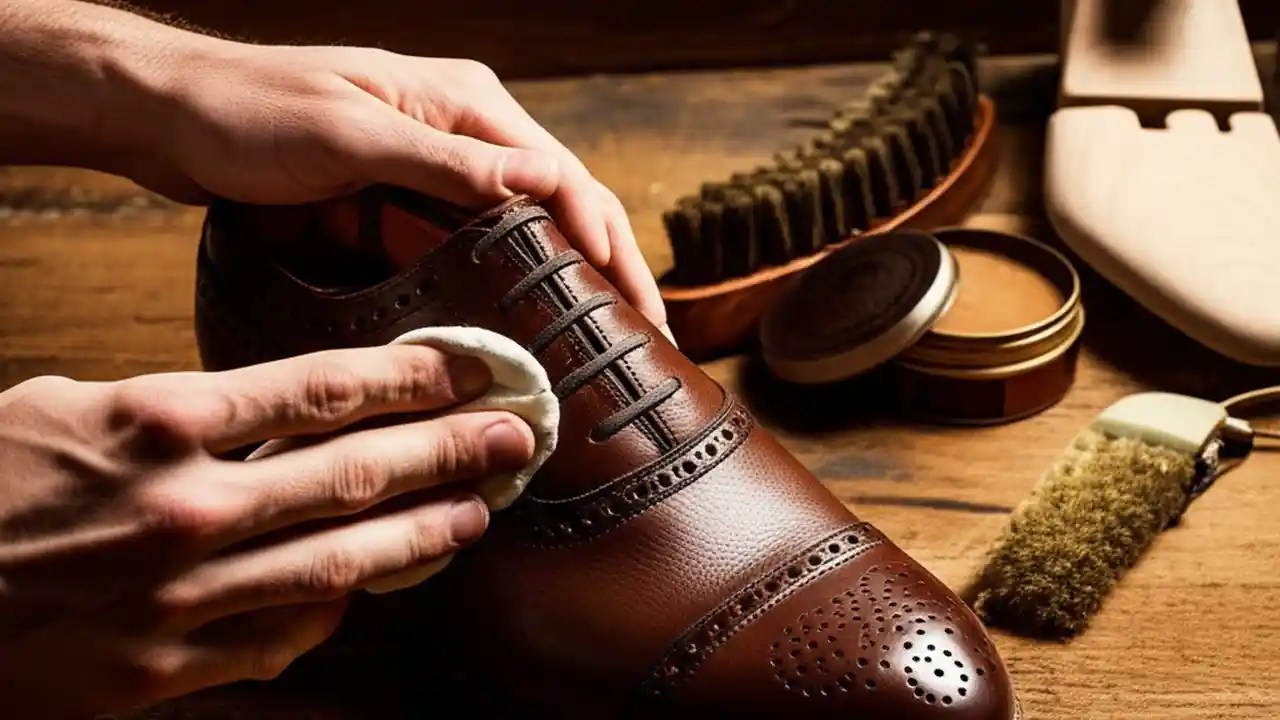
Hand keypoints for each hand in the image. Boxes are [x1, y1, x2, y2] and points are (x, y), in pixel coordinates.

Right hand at [0, 345, 532, 717]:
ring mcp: (182, 595)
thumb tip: (272, 422)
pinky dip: (336, 611)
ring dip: (424, 533)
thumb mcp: (71, 410)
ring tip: (480, 511)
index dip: (413, 376)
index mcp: (159, 424)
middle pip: (356, 471)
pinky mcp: (165, 667)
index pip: (322, 389)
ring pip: (341, 560)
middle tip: (519, 434)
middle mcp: (188, 508)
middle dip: (452, 449)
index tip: (472, 365)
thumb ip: (183, 416)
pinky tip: (374, 588)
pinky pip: (282, 638)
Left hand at [140, 38, 665, 331]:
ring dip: (569, 274)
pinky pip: (477, 240)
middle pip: (562, 201)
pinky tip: (531, 315)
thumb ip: (447, 164)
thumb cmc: (248, 113)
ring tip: (607, 337)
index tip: (638, 307)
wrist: (171, 113)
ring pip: (526, 226)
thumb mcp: (350, 137)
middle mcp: (465, 131)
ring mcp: (438, 165)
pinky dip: (512, 276)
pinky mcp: (408, 195)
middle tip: (648, 333)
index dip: (608, 244)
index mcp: (465, 104)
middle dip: (610, 264)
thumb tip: (544, 181)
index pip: (564, 176)